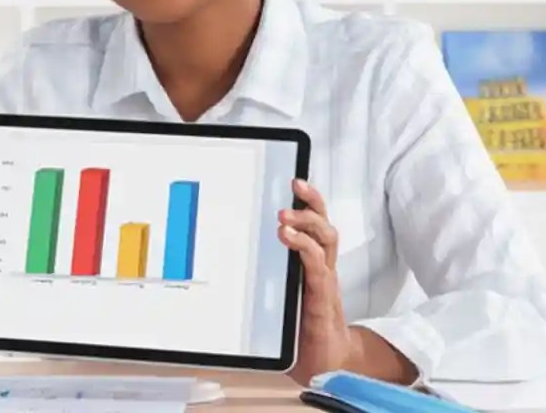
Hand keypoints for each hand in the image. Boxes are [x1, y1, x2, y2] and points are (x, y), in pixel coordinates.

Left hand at [279, 181, 418, 385]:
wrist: (324, 364)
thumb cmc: (299, 328)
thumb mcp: (276, 295)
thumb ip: (262, 274)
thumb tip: (220, 252)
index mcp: (310, 264)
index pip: (313, 224)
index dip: (307, 201)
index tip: (293, 181)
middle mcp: (321, 268)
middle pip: (324, 224)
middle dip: (311, 201)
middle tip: (296, 185)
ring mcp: (323, 282)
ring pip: (326, 241)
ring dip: (307, 223)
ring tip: (286, 216)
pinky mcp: (322, 299)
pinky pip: (318, 268)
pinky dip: (306, 250)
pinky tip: (290, 240)